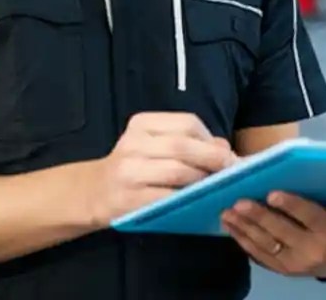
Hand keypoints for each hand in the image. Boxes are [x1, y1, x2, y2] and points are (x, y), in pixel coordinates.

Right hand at [87, 112, 238, 225]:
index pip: (186, 123)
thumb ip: (188, 142)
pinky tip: (198, 201)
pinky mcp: (129, 199)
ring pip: (178, 172)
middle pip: (183, 146)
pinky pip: (167, 197)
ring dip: (203, 180)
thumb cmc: (133, 166)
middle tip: (232, 171)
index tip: (227, 153)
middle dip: (214, 159)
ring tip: (216, 186)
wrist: (92, 192)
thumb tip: (225, 148)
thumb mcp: (155, 145)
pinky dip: (188, 199)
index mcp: (142, 124)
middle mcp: (134, 143)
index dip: (211, 139)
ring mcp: (129, 171)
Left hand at [221, 192, 325, 277]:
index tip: (272, 193)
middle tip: (240, 201)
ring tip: (228, 211)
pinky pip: (257, 255)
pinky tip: (230, 225)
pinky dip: (242, 240)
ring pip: (264, 243)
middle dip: (259, 216)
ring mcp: (292, 263)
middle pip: (280, 231)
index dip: (291, 206)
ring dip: (244, 227)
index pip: (309, 218)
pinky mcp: (279, 269)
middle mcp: (310, 251)